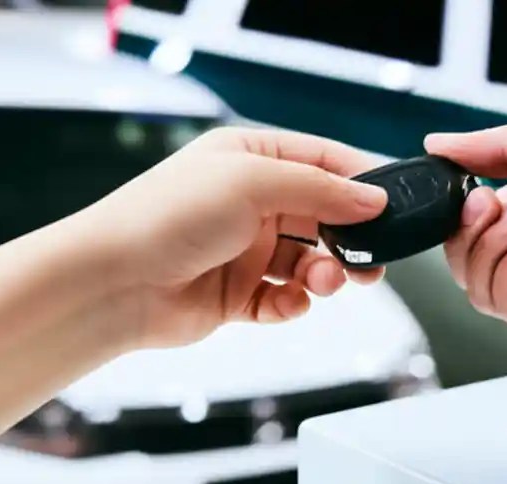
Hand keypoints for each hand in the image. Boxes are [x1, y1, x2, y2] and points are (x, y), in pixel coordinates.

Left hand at [72, 127, 387, 348]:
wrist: (113, 282)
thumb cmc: (167, 216)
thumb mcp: (254, 182)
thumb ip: (322, 190)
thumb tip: (374, 200)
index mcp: (251, 157)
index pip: (323, 161)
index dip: (362, 182)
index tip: (394, 207)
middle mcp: (249, 201)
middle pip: (324, 217)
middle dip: (351, 239)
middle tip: (373, 261)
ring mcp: (243, 249)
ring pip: (309, 262)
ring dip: (325, 275)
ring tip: (326, 284)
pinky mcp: (236, 294)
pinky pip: (283, 299)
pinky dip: (293, 304)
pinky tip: (288, 303)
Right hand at [426, 119, 506, 346]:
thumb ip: (495, 146)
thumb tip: (440, 145)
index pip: (472, 223)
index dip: (462, 207)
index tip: (468, 184)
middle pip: (464, 255)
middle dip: (470, 225)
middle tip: (492, 201)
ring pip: (475, 281)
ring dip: (493, 242)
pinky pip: (501, 301)